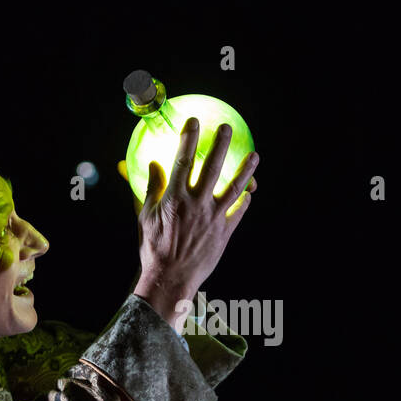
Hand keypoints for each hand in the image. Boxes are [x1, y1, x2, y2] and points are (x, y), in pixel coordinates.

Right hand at [129, 117, 257, 328]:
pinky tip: (250, 192)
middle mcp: (197, 204)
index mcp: (175, 198)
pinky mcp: (225, 233)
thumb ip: (152, 189)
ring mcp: (214, 218)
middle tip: (227, 127)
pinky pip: (239, 213)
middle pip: (212, 167)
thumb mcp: (145, 218)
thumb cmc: (153, 250)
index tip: (193, 121)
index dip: (188, 138)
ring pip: (234, 188)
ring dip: (245, 170)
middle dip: (220, 144)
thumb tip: (154, 165)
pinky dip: (246, 201)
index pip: (182, 160)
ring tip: (255, 156)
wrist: (171, 280)